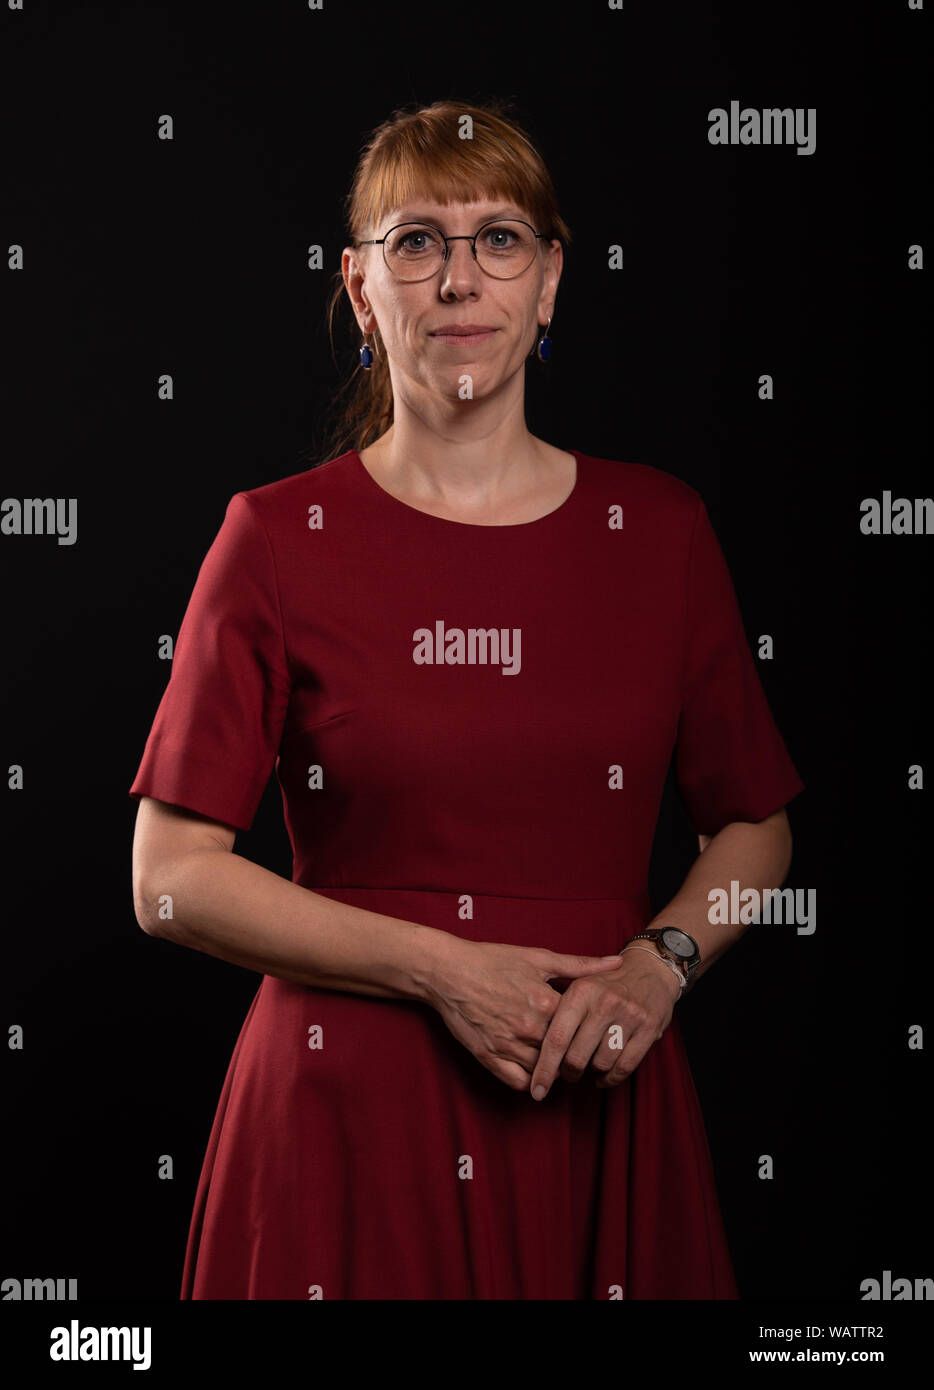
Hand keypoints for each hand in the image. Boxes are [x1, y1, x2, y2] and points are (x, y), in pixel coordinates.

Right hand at [424, 939, 625, 1092]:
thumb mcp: (538, 958)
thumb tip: (616, 963)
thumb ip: (579, 965)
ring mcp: (507, 1045)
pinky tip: (535, 1069)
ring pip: (544, 1072)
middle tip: (582, 1053)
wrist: (447, 971)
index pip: (583, 1030)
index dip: (592, 1034)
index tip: (597, 1034)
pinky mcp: (488, 1057)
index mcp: (544, 1002)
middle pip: (566, 1055)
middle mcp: (528, 1027)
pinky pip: (518, 1082)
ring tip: (560, 1062)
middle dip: (576, 1056)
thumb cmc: (493, 960)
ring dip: (554, 1070)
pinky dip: (531, 1080)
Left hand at [528, 947, 680, 1100]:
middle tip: (568, 1074)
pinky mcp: (649, 1028)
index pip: (557, 1038)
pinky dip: (612, 1078)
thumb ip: (557, 1011)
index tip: (537, 1090)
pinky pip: (625, 1066)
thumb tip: (533, 1049)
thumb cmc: (605, 983)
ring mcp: (628, 1015)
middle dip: (569, 1073)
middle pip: (577, 1057)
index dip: (545, 1069)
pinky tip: (605, 1076)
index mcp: (581, 991)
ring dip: (593, 1073)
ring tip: (589, 1067)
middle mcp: (604, 1002)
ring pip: (602, 1063)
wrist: (649, 968)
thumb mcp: (579, 983)